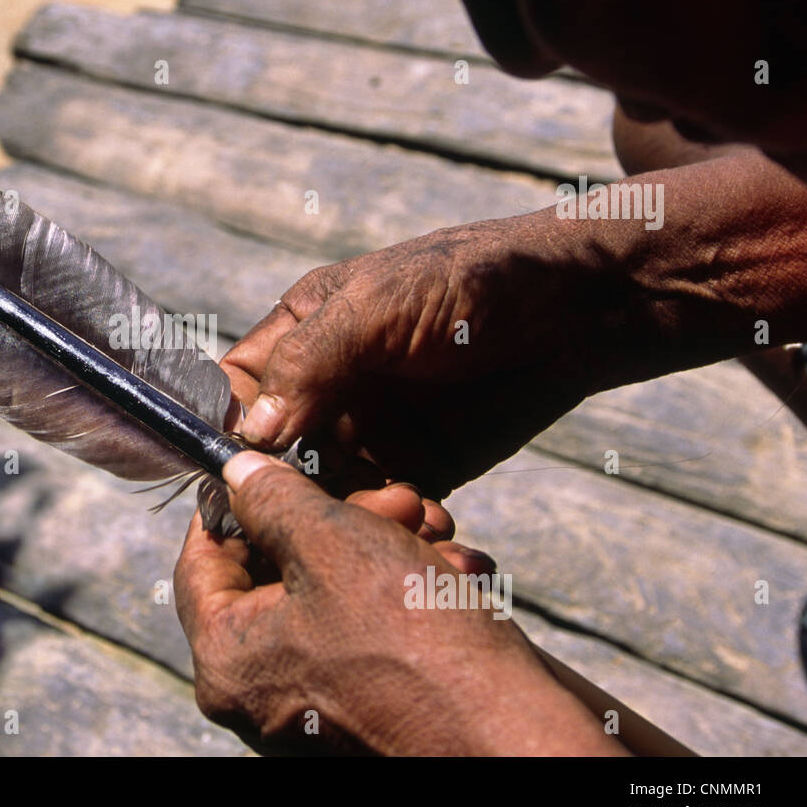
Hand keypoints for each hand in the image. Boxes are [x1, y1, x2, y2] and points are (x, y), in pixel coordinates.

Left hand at [174, 452, 627, 755]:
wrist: (516, 736)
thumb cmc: (417, 648)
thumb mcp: (335, 544)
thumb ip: (276, 501)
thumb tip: (241, 474)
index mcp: (229, 662)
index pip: (201, 562)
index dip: (234, 504)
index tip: (269, 465)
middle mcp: (264, 690)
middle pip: (278, 571)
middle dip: (342, 518)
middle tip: (394, 496)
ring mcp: (320, 700)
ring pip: (338, 591)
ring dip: (390, 545)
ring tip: (435, 529)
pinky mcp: (377, 701)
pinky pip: (377, 628)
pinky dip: (416, 589)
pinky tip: (457, 572)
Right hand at [224, 217, 617, 497]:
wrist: (579, 308)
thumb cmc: (470, 280)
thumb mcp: (377, 306)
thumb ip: (311, 363)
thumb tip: (251, 434)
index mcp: (301, 335)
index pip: (235, 391)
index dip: (227, 433)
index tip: (236, 476)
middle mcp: (326, 389)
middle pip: (275, 457)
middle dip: (292, 488)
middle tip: (325, 506)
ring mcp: (371, 432)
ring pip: (326, 493)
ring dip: (347, 513)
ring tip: (398, 510)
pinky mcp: (418, 468)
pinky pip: (385, 511)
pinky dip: (395, 526)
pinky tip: (426, 522)